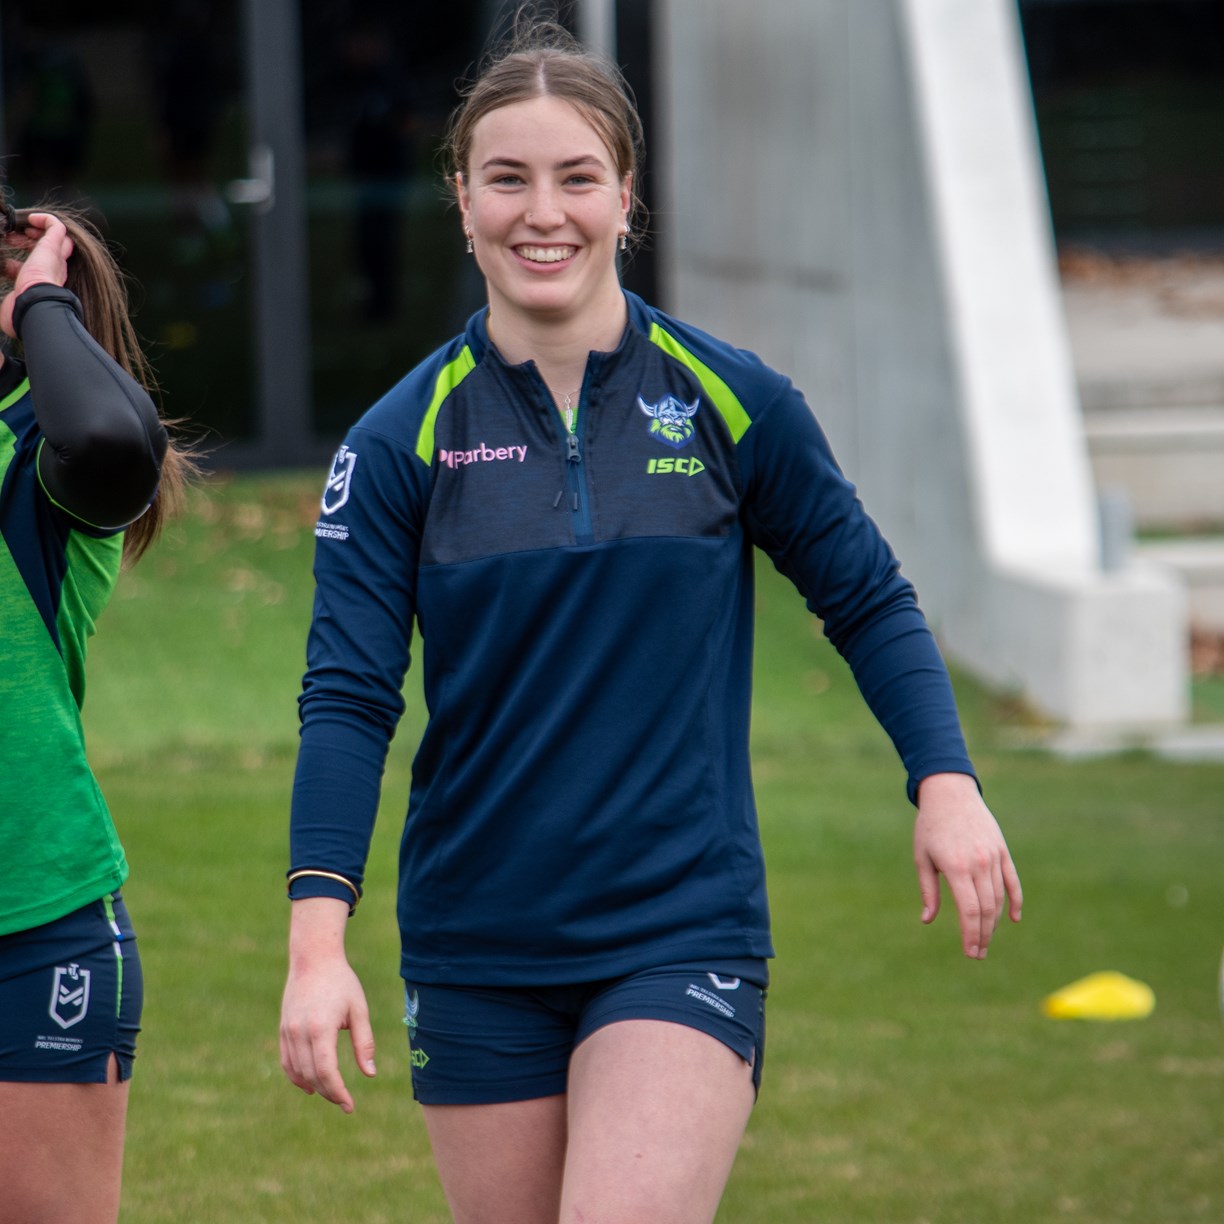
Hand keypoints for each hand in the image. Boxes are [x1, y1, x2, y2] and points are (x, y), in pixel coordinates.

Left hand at [1, 212, 73, 338]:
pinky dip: (44, 219)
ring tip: (18, 229)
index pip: (36, 269)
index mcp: (43, 286)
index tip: (4, 262)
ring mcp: (54, 259)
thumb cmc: (23, 316)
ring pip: (54, 236)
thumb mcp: (8, 309)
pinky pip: (56, 226)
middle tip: (11, 240)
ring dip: (34, 230)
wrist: (35, 309)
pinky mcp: (54, 248)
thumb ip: (5, 310)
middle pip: (47, 250)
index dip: (18, 261)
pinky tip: (30, 220)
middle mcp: (53, 272)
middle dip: (27, 242)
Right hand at [279, 897, 376, 1113]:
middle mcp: (299, 1032)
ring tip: (331, 1093)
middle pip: (311, 1075)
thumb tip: (370, 1074)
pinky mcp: (282, 1029)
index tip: (350, 1105)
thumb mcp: (359, 1009)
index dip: (337, 1092)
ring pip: (297, 1071)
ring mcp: (287, 1031)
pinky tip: (310, 1085)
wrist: (314, 958)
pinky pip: (287, 1061)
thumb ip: (364, 1043)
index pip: (326, 1071)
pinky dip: (296, 1076)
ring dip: (313, 1086)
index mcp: (320, 1028)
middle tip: (344, 1101)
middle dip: (329, 1092)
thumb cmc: (341, 982)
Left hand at [914, 772, 1021, 959]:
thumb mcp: (922, 857)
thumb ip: (928, 890)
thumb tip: (927, 920)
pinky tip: (1011, 919)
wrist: (950, 793)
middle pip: (987, 909)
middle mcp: (978, 863)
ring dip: (994, 923)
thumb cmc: (930, 826)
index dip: (971, 934)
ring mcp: (993, 856)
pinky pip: (1012, 881)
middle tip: (978, 953)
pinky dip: (1014, 902)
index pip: (969, 910)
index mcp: (956, 866)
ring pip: (999, 898)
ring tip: (986, 939)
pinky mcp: (1002, 851)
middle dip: (983, 935)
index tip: (969, 952)